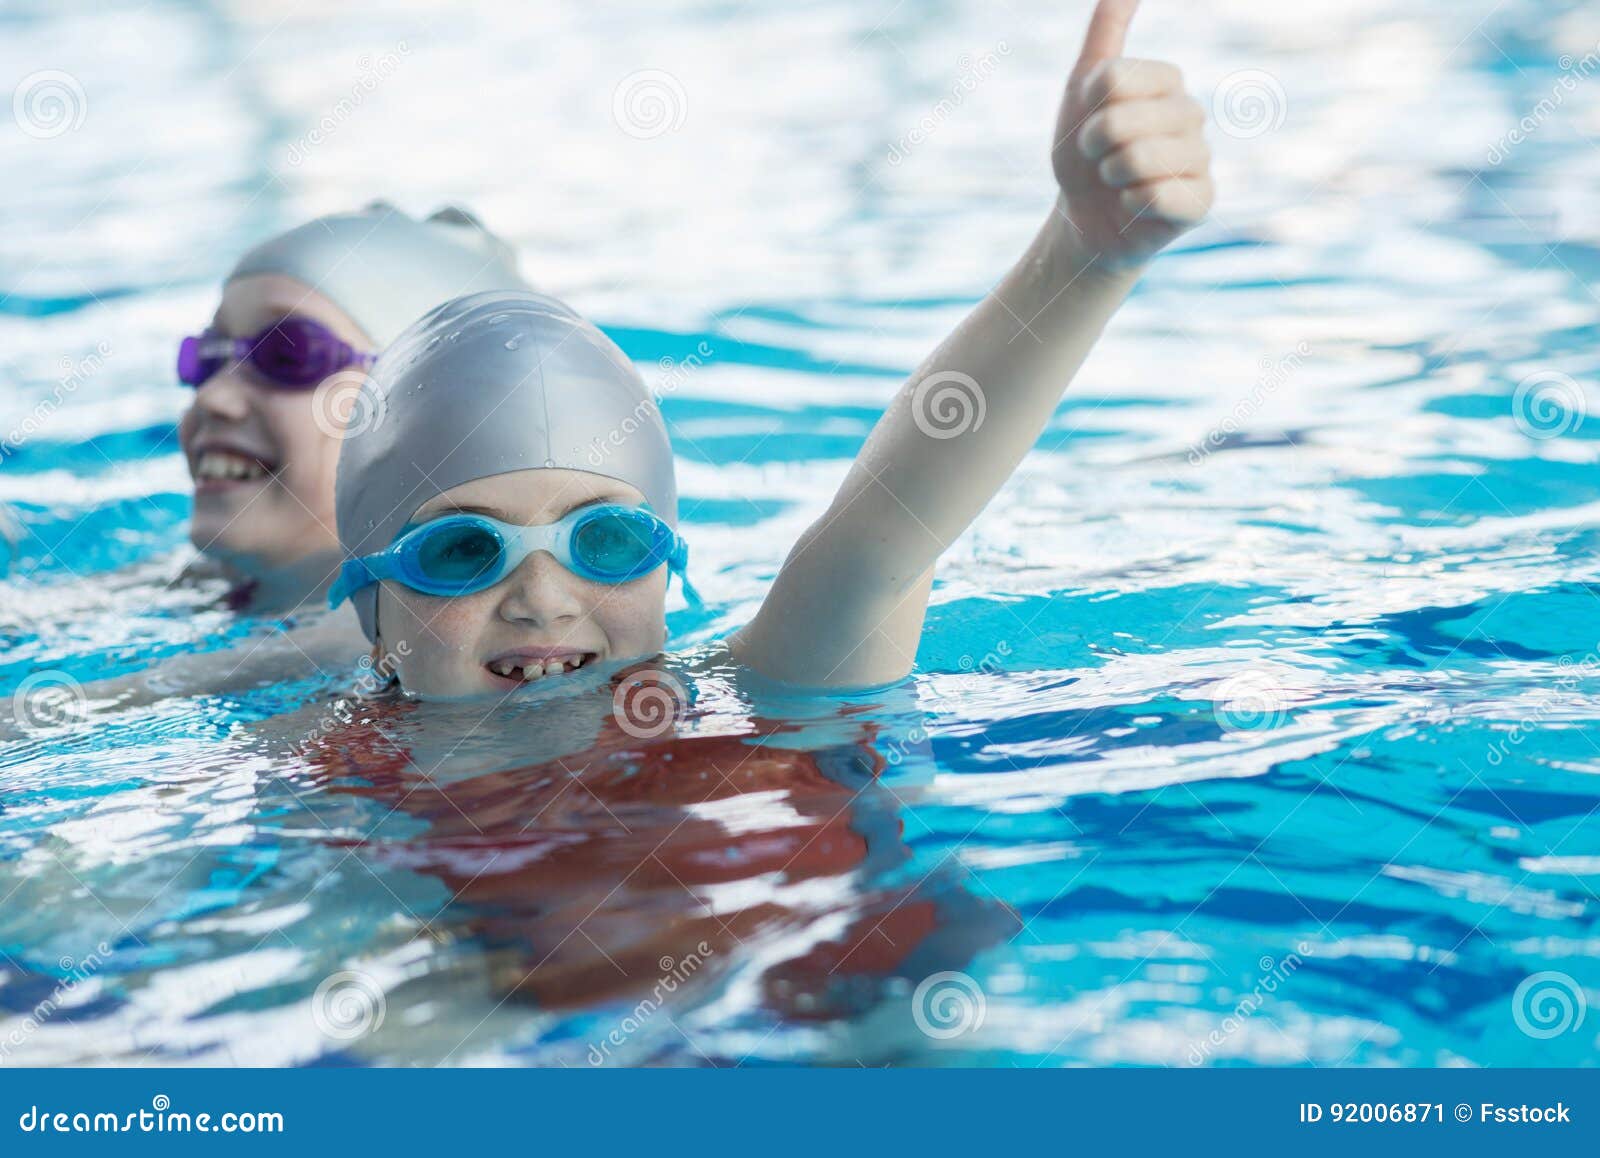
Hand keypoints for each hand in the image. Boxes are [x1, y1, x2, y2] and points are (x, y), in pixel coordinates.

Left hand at [1051, 0, 1212, 269]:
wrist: (1085, 217)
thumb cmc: (1085, 153)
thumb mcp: (1083, 87)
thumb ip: (1106, 31)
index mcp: (1167, 83)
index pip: (1116, 78)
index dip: (1088, 107)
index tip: (1089, 124)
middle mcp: (1192, 116)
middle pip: (1122, 120)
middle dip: (1093, 146)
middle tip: (1099, 160)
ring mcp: (1200, 160)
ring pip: (1138, 159)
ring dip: (1110, 176)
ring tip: (1117, 182)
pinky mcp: (1201, 202)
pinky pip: (1157, 196)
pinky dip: (1130, 203)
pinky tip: (1134, 205)